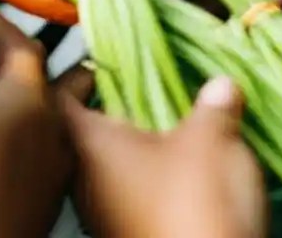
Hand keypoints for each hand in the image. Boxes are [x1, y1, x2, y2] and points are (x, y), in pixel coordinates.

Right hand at [0, 0, 70, 237]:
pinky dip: (5, 142)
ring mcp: (44, 171)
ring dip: (15, 98)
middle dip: (12, 57)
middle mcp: (49, 131)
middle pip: (41, 78)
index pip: (14, 38)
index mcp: (28, 98)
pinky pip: (24, 158)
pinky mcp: (30, 204)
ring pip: (38, 118)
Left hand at [57, 70, 266, 237]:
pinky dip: (140, 180)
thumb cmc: (192, 205)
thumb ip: (212, 107)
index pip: (61, 94)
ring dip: (128, 149)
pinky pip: (122, 196)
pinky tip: (171, 176)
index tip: (102, 60)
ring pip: (101, 167)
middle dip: (108, 110)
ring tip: (162, 131)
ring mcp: (97, 213)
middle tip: (137, 91)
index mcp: (86, 143)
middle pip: (79, 131)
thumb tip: (220, 89)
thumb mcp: (211, 140)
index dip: (79, 73)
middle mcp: (80, 179)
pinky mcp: (119, 236)